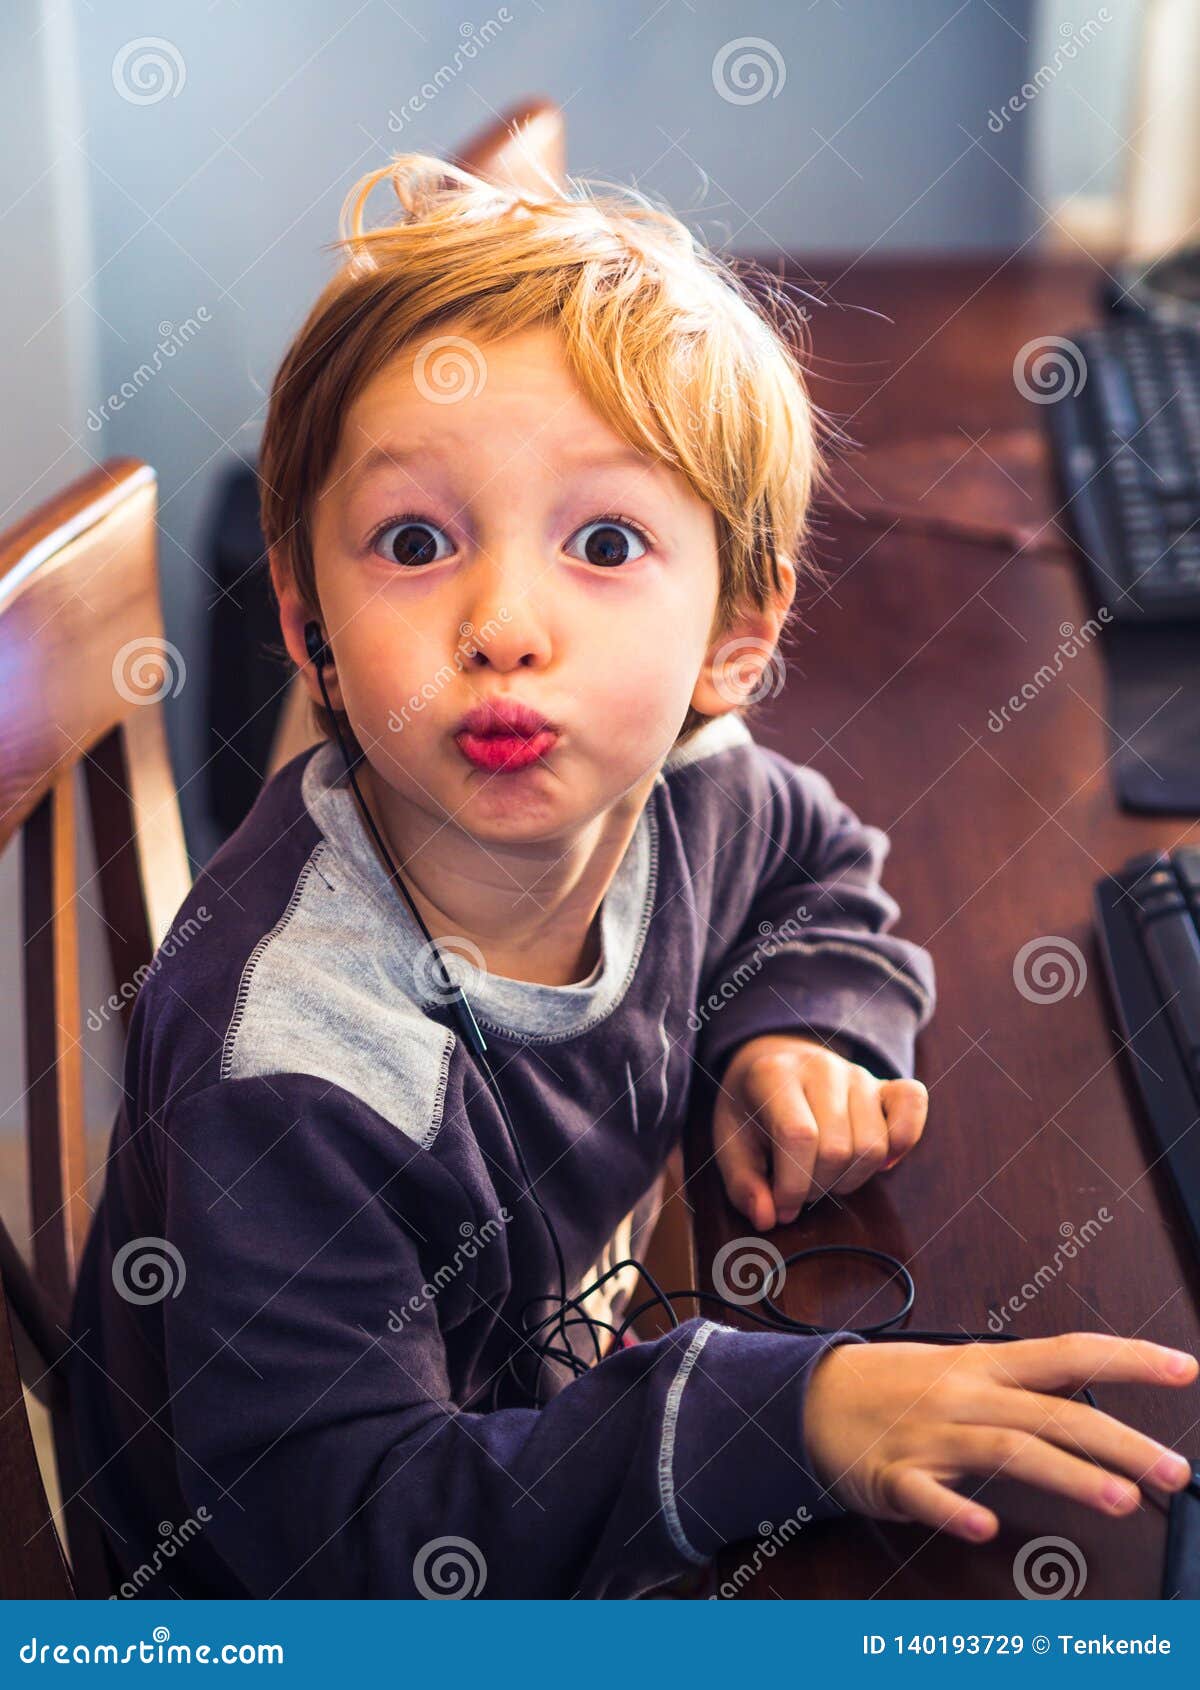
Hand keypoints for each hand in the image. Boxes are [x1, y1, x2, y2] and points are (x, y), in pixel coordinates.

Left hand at [712, 1033, 927, 1229]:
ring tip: (826, 1176)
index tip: (781, 1207)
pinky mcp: (887, 1084)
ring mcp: (858, 1074)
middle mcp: (821, 1068)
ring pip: (874, 1145)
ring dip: (851, 1178)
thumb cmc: (752, 1109)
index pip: (799, 1137)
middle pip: (838, 1148)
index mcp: (774, 1074)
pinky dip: (903, 1143)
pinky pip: (913, 1107)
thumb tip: (767, 1218)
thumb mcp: (729, 1141)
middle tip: (801, 1189)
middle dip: (817, 1187)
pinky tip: (880, 1162)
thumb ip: (742, 1182)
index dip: (792, 1186)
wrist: (774, 1064)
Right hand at [803, 1332, 1198, 1541]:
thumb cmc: (895, 1387)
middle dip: (1119, 1441)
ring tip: (1120, 1499)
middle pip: (1053, 1411)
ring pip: (1008, 1449)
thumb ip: (1020, 1390)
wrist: (809, 1396)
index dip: (1128, 1359)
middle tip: (1173, 1470)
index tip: (1184, 1368)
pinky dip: (956, 1508)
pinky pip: (927, 1495)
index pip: (1069, 1352)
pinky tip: (987, 1524)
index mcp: (985, 1364)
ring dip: (1068, 1474)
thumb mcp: (960, 1370)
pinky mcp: (895, 1475)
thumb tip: (1089, 1410)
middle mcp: (966, 1394)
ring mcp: (931, 1434)